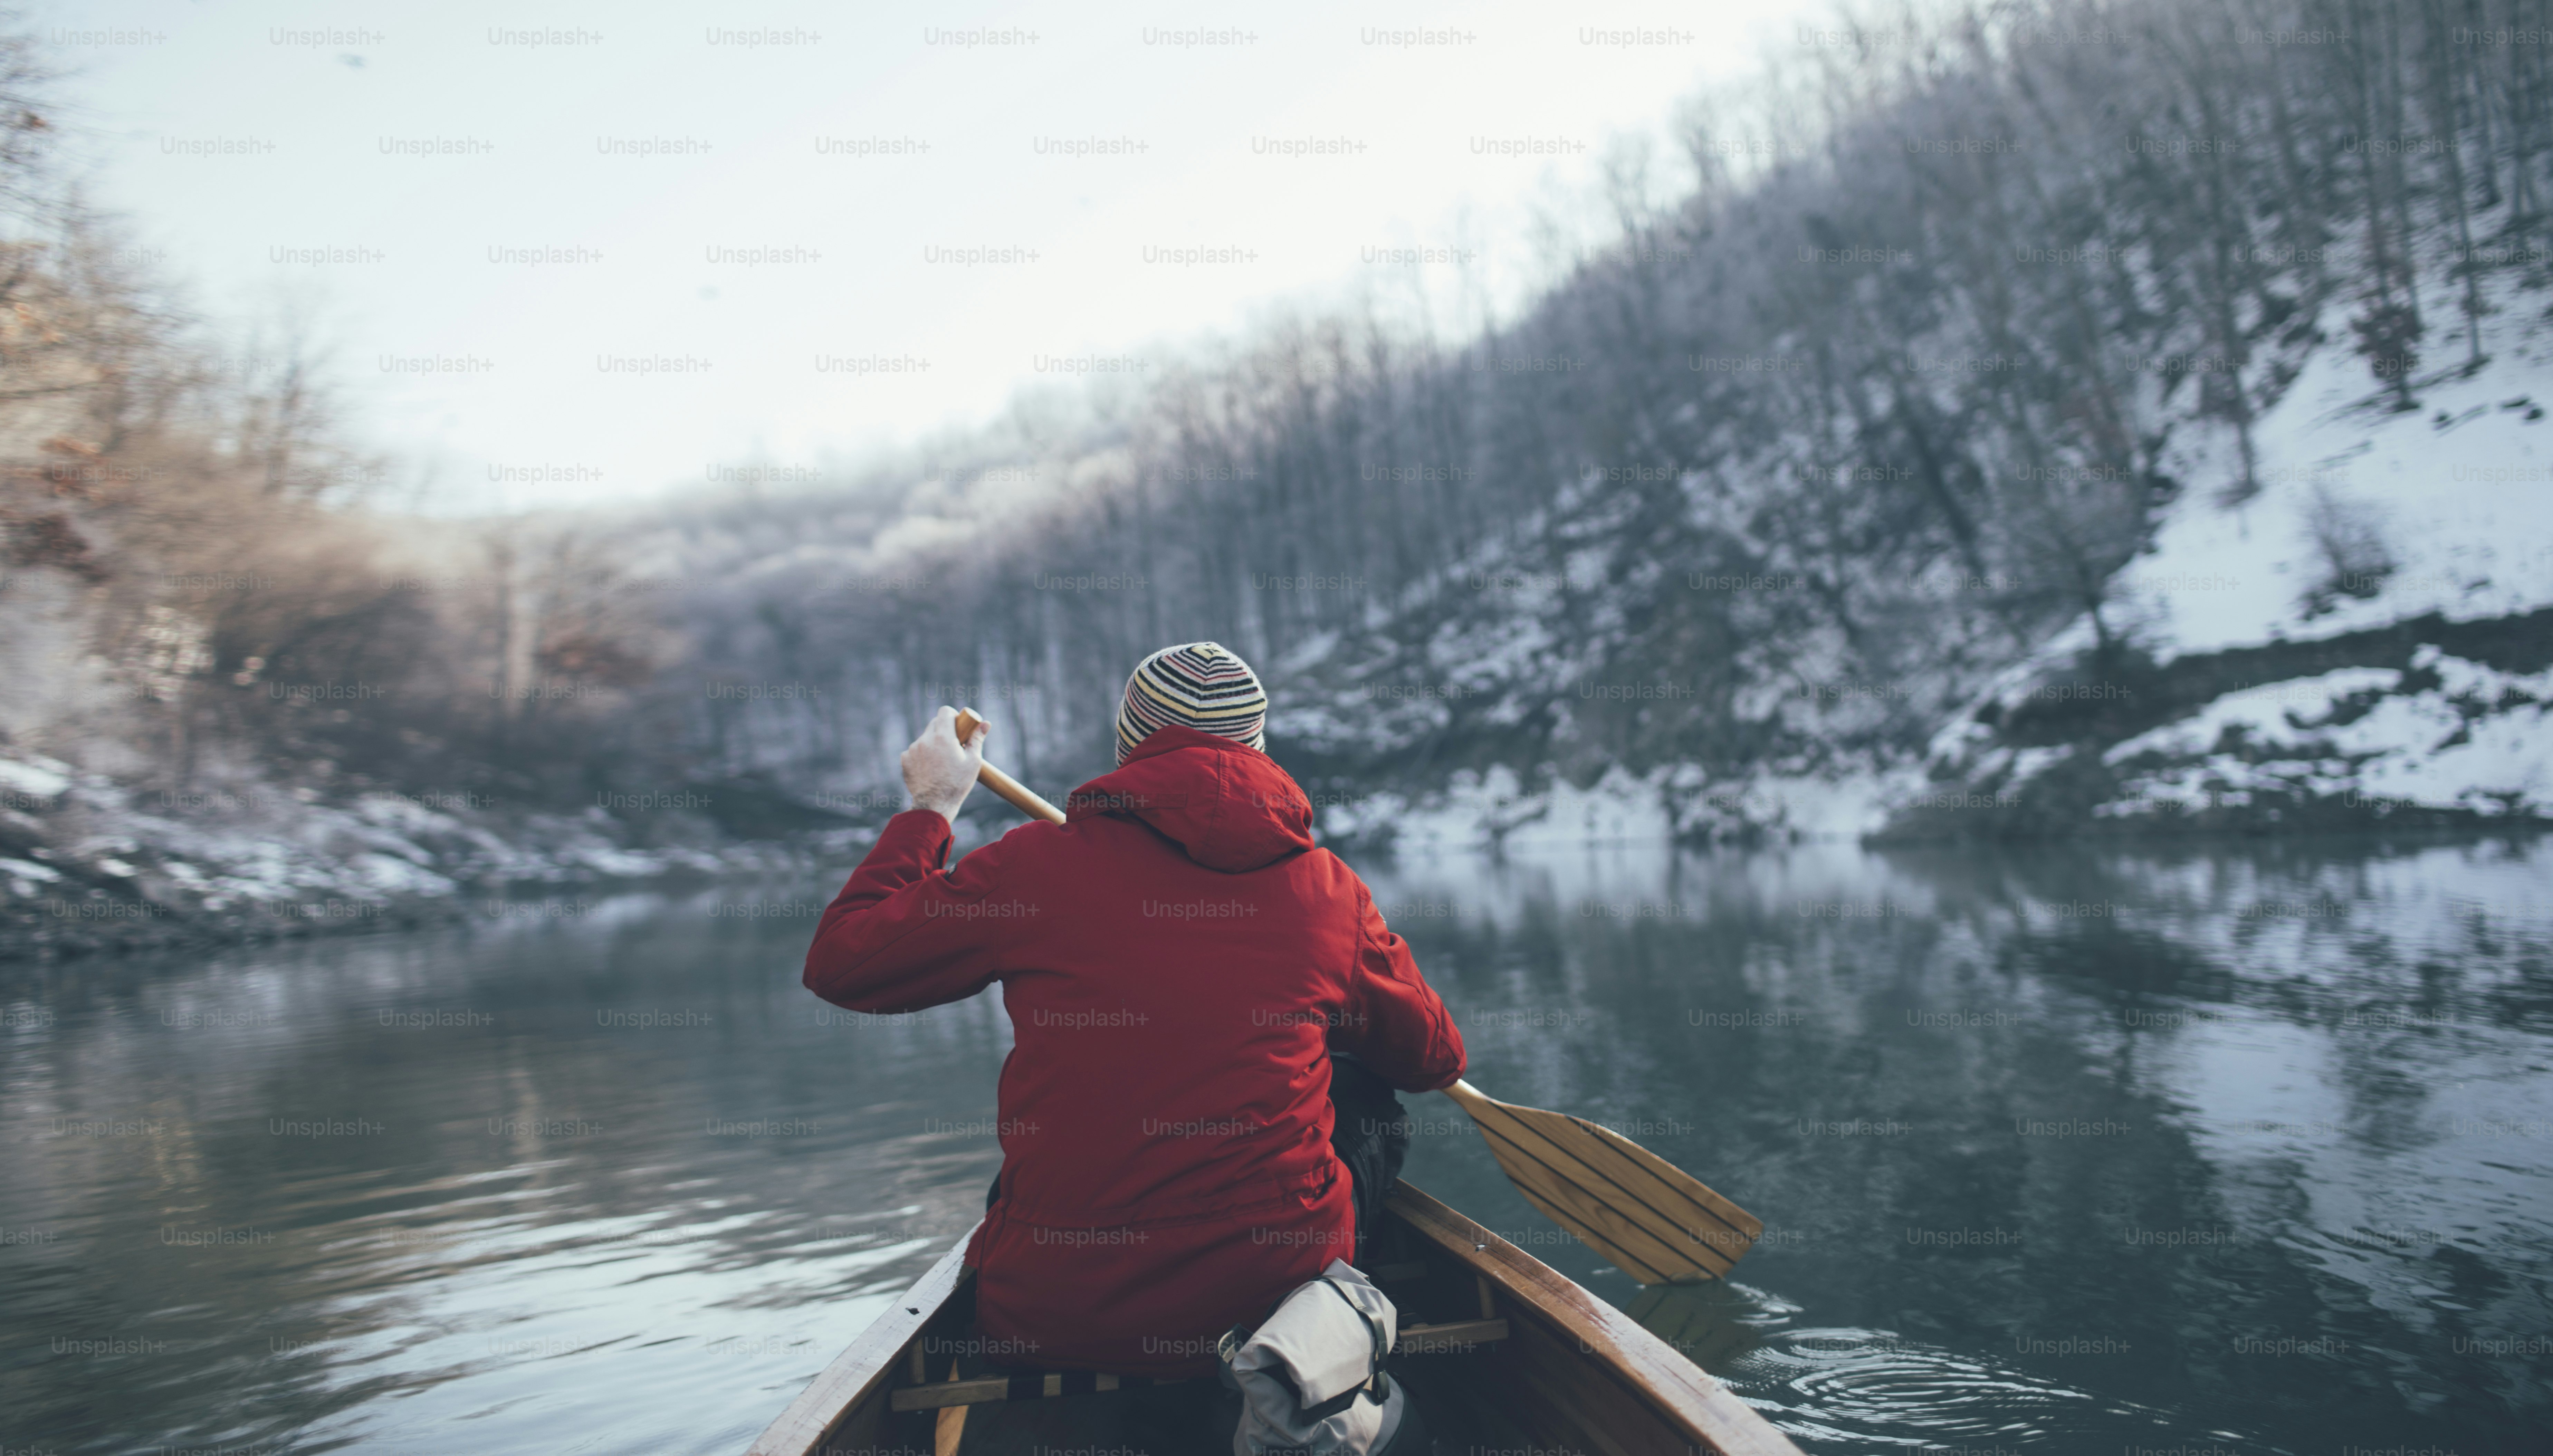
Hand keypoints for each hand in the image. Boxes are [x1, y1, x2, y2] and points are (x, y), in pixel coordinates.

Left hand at [902, 705, 987, 824]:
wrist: (934, 805)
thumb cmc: (957, 784)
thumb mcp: (972, 762)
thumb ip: (977, 739)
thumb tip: (985, 724)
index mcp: (943, 737)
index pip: (945, 711)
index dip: (953, 715)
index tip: (958, 726)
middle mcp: (925, 739)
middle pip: (934, 723)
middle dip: (944, 730)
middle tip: (952, 745)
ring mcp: (913, 749)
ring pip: (925, 737)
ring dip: (933, 743)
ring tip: (941, 762)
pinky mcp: (905, 759)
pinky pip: (915, 750)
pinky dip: (922, 754)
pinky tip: (930, 768)